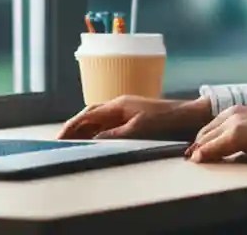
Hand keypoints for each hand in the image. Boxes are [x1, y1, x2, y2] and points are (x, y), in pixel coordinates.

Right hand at [57, 95, 212, 140]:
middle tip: (61, 140)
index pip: (87, 116)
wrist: (188, 116)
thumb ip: (114, 134)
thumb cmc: (165, 121)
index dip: (71, 127)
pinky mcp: (133, 116)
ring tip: (73, 141)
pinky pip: (108, 122)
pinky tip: (96, 138)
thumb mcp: (138, 130)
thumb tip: (93, 139)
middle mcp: (119, 105)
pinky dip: (97, 130)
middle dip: (74, 126)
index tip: (58, 138)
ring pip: (98, 117)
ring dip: (84, 128)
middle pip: (89, 114)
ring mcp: (126, 109)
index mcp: (117, 106)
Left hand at [185, 105, 246, 161]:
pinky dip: (205, 154)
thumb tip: (230, 144)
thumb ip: (242, 131)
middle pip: (205, 132)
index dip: (202, 140)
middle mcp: (232, 113)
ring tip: (193, 162)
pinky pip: (214, 146)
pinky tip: (199, 161)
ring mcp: (233, 123)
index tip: (196, 152)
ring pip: (207, 139)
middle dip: (197, 146)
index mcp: (236, 109)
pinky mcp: (237, 135)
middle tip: (191, 159)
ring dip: (199, 151)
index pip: (211, 126)